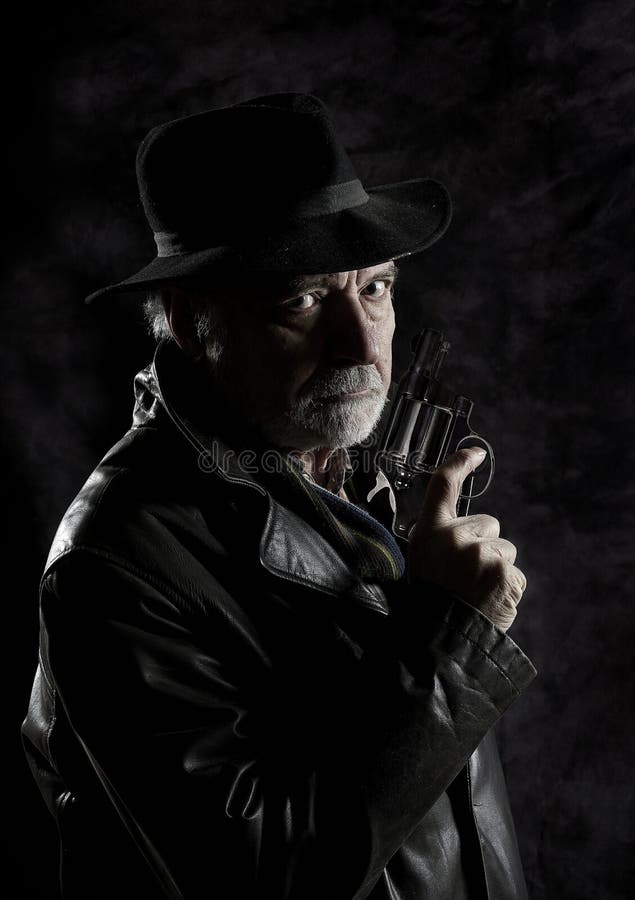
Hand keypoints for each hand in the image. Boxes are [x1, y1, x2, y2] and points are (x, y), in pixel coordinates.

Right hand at [408, 447, 526, 631]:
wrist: (440, 641)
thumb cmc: (429, 601)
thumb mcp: (420, 561)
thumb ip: (440, 539)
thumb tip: (464, 529)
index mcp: (429, 532)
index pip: (443, 486)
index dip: (460, 463)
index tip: (475, 452)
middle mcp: (455, 537)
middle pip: (488, 524)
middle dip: (483, 545)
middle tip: (464, 574)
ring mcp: (482, 554)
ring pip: (504, 550)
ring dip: (495, 568)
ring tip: (475, 591)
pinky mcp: (506, 574)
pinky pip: (514, 574)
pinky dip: (506, 588)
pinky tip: (488, 601)